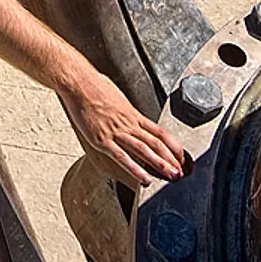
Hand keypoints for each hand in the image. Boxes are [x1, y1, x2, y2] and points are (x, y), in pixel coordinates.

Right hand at [63, 74, 184, 188]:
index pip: (160, 132)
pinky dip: (135, 169)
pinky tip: (143, 178)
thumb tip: (128, 113)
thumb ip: (125, 110)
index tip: (182, 157)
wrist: (79, 83)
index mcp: (132, 114)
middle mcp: (128, 123)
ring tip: (171, 175)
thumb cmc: (94, 87)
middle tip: (181, 172)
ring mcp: (116, 131)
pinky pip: (121, 156)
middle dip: (171, 159)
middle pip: (155, 143)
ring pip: (143, 149)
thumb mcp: (117, 97)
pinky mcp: (102, 139)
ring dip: (159, 163)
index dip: (173, 146)